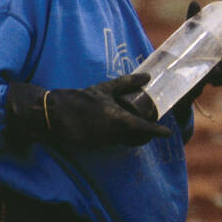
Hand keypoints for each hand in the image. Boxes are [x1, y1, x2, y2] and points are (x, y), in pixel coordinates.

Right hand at [5, 73, 172, 148]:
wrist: (53, 114)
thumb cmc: (80, 99)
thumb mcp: (104, 88)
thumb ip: (127, 83)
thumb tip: (147, 76)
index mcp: (119, 120)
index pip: (144, 129)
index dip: (157, 132)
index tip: (168, 133)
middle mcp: (113, 134)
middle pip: (136, 138)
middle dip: (144, 135)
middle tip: (149, 127)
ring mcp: (103, 142)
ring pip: (123, 141)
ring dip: (128, 135)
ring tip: (131, 125)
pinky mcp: (93, 146)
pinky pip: (109, 142)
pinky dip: (114, 137)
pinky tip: (110, 127)